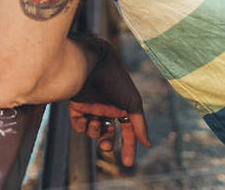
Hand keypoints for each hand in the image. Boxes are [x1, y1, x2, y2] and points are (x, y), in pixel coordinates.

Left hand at [68, 34, 151, 166]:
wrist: (93, 62)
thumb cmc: (117, 80)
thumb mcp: (133, 103)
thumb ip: (139, 124)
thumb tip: (147, 145)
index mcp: (122, 107)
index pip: (127, 131)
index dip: (128, 147)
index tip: (127, 163)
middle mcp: (106, 108)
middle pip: (107, 134)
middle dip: (107, 143)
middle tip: (106, 146)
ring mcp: (91, 106)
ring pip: (93, 130)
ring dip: (95, 133)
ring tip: (96, 124)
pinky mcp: (76, 104)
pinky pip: (78, 124)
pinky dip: (82, 126)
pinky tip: (85, 120)